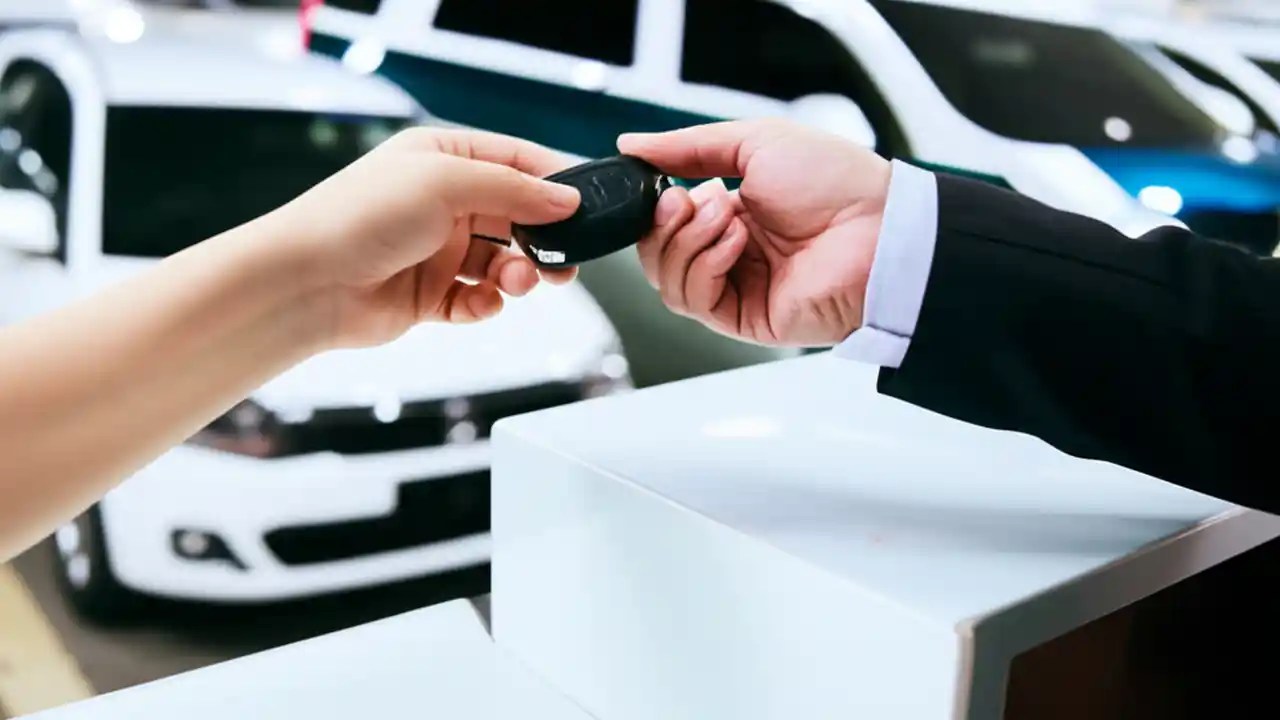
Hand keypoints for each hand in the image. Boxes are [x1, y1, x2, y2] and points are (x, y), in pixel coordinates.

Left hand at [265, 127, 580, 348]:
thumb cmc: (360, 216)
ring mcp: (436, 249)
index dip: (555, 182)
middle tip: (566, 261)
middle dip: (544, 239)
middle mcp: (442, 201)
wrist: (306, 282)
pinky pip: (476, 299)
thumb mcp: (447, 182)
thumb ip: (515, 190)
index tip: (587, 207)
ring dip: (518, 275)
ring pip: (502, 262)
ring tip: (519, 284)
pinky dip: (486, 304)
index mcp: (444, 157)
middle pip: (517, 217)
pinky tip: (481, 303)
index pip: (516, 161)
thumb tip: (567, 200)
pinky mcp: (429, 294)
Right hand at [619, 119, 891, 346]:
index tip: (661, 184)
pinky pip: (694, 301)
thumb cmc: (835, 182)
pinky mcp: (745, 319)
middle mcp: (732, 254)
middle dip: (663, 225)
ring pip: (668, 281)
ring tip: (727, 216)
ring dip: (686, 242)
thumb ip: (688, 146)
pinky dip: (705, 266)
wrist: (878, 227)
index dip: (655, 207)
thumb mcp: (754, 141)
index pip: (665, 223)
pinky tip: (736, 243)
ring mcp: (738, 288)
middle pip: (657, 255)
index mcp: (733, 214)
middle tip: (685, 201)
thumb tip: (633, 145)